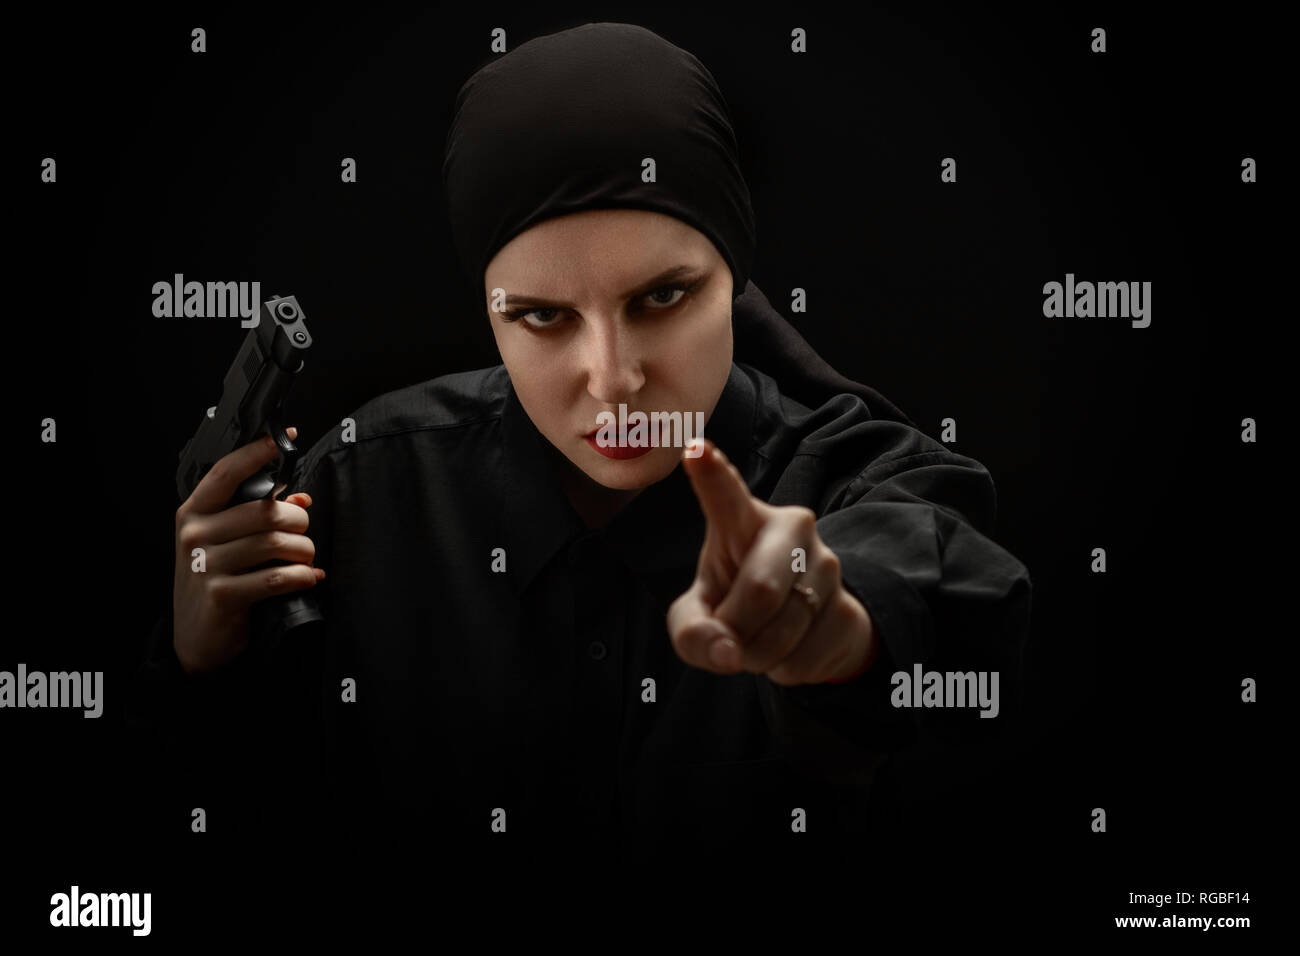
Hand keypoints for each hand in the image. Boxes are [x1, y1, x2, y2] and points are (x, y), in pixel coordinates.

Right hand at [173, 426, 321, 673]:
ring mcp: (205, 564)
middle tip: (303, 534)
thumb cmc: (215, 581)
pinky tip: (308, 579)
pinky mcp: (222, 594)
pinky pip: (277, 577)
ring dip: (303, 552)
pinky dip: (301, 578)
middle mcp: (195, 533)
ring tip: (306, 560)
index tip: (287, 438)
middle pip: (265, 510)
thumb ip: (256, 516)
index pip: (226, 472)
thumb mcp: (226, 544)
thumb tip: (300, 498)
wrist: (195, 638)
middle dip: (298, 521)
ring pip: (276, 543)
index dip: (258, 453)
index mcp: (194, 513)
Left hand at [666, 437, 877, 684]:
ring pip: (781, 631)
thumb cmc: (735, 605)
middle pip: (760, 590)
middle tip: (726, 639)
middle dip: (735, 629)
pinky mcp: (848, 604)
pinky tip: (787, 649)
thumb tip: (727, 654)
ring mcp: (826, 563)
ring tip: (755, 642)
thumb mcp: (698, 618)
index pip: (726, 494)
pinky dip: (781, 668)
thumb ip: (693, 633)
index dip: (711, 474)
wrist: (805, 629)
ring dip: (755, 655)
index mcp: (741, 520)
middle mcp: (789, 528)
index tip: (695, 449)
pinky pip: (803, 655)